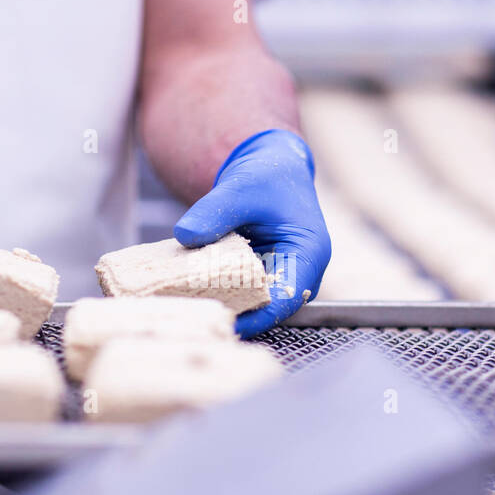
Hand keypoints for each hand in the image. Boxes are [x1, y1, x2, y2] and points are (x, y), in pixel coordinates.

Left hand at [174, 129, 330, 337]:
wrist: (270, 171)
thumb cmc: (268, 176)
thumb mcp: (240, 188)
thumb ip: (214, 211)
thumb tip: (185, 235)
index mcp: (308, 254)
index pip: (286, 299)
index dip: (256, 317)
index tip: (224, 322)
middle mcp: (299, 273)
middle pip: (267, 308)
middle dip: (234, 315)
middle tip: (196, 317)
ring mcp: (279, 278)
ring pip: (251, 304)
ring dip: (223, 305)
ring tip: (189, 307)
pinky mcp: (260, 278)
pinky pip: (239, 292)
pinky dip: (218, 292)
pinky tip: (190, 293)